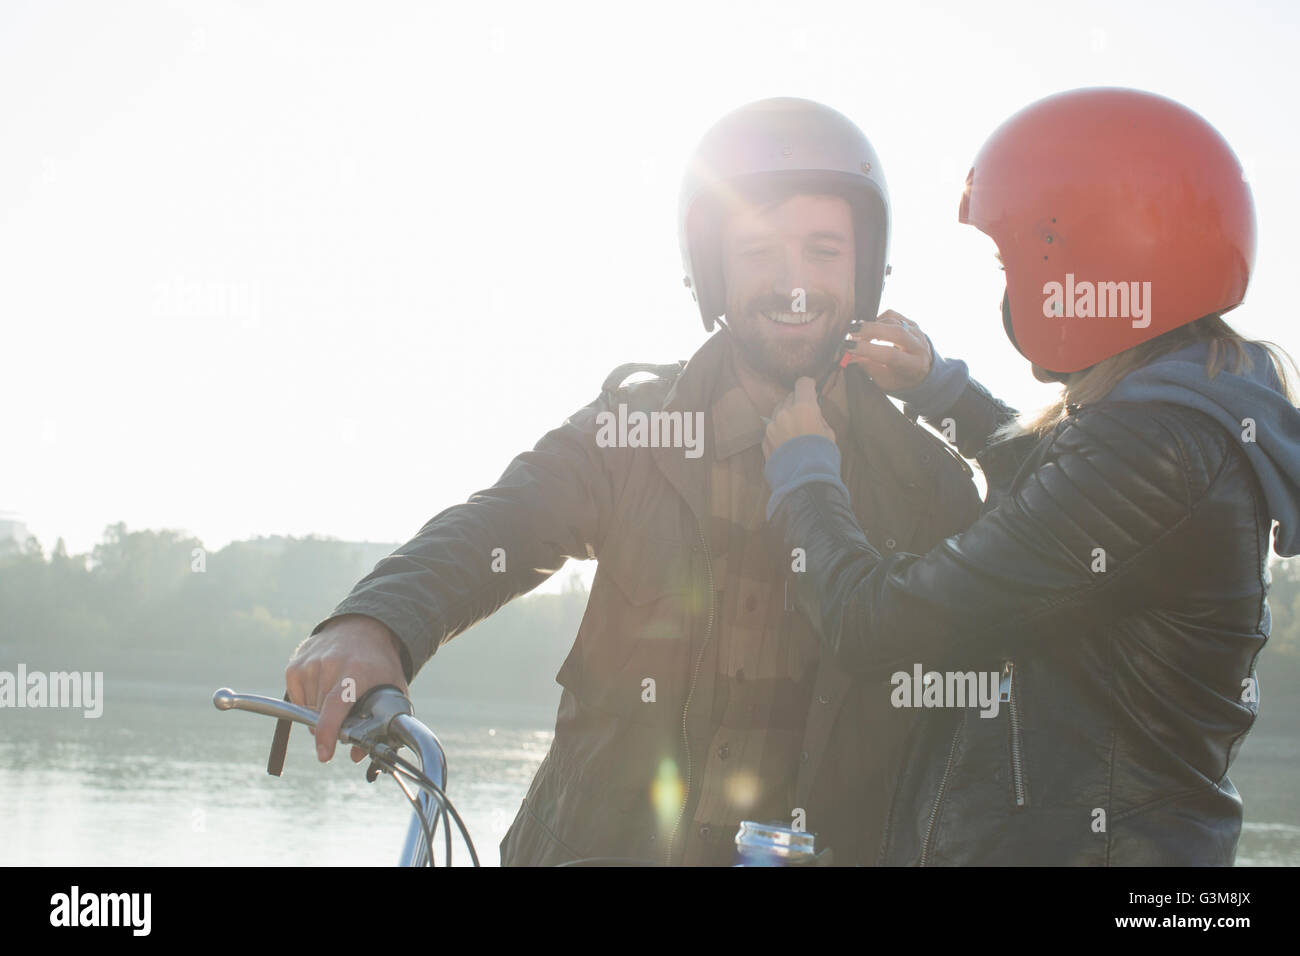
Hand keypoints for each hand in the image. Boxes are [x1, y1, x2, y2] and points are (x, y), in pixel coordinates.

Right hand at [285, 614, 408, 762]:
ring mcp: (309, 664)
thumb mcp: (392, 690)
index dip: (328, 732)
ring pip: (307, 710)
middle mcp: (330, 664)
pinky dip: (309, 702)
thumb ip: (383, 723)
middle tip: (348, 715)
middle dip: (332, 726)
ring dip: (320, 713)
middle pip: (321, 715)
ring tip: (339, 695)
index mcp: (356, 671)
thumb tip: (357, 757)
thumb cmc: (379, 665)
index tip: (324, 754)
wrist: (363, 628)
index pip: (336, 705)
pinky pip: (297, 700)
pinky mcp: (294, 665)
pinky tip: (325, 688)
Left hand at [762, 376, 835, 458]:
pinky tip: (787, 442)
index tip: (811, 390)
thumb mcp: (829, 433)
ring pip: (778, 411)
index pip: (802, 383)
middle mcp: (784, 412)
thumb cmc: (822, 457)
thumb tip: (813, 412)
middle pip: (789, 396)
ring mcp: (771, 426)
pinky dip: (779, 429)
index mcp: (803, 407)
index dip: (808, 385)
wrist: (803, 482)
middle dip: (797, 402)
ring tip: (795, 430)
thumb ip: (818, 417)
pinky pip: (772, 427)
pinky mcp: (764, 439)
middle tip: (805, 415)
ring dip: (786, 414)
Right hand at [843, 310, 932, 391]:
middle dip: (869, 330)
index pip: (890, 354)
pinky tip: (870, 329)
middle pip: (895, 331)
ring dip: (871, 325)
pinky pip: (893, 315)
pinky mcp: (912, 323)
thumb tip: (849, 355)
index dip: (867, 349)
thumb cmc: (900, 379)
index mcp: (914, 365)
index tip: (848, 347)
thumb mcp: (885, 381)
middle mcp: (919, 346)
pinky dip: (878, 319)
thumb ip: (868, 367)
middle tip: (850, 331)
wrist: (922, 370)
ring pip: (892, 321)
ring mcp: (917, 332)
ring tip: (857, 334)